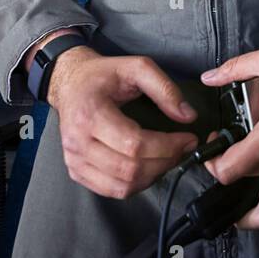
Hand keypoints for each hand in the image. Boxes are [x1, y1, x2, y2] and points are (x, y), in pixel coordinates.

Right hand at [46, 47, 198, 197]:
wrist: (70, 84)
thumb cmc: (101, 75)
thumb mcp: (135, 67)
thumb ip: (164, 89)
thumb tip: (188, 116)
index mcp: (90, 114)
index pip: (134, 145)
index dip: (168, 147)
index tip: (188, 138)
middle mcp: (78, 141)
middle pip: (130, 169)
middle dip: (165, 162)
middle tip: (182, 148)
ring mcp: (74, 160)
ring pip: (122, 185)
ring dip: (153, 176)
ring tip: (168, 158)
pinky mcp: (76, 171)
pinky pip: (111, 190)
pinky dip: (136, 184)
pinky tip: (148, 168)